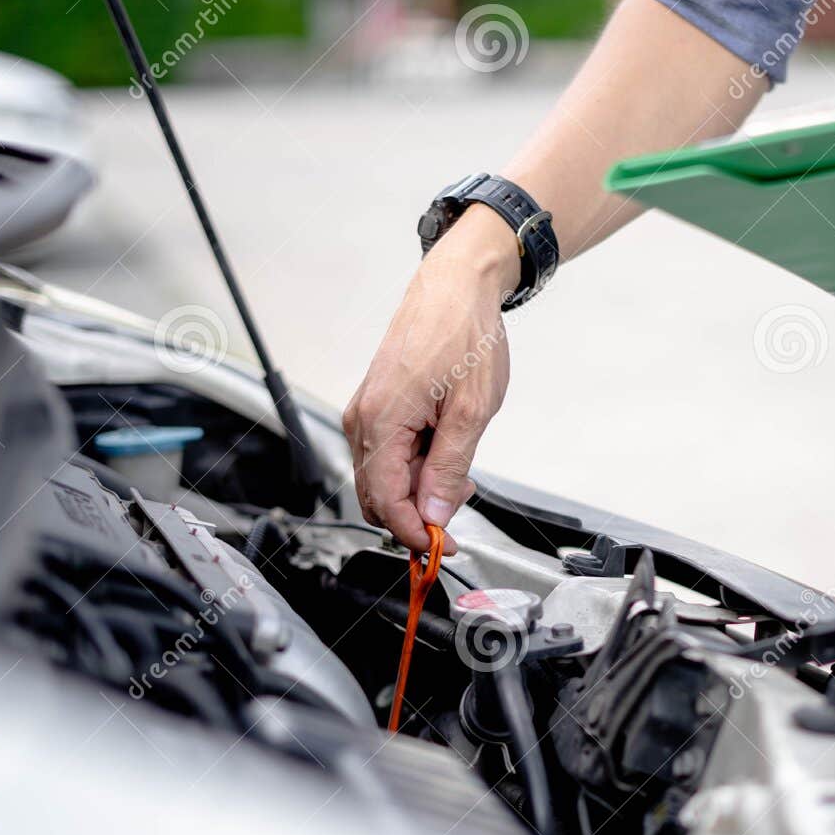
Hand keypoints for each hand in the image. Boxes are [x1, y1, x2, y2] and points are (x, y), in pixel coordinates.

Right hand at [342, 206, 519, 552]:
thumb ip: (449, 468)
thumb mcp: (471, 411)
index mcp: (381, 421)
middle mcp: (362, 419)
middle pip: (378, 496)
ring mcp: (366, 413)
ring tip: (460, 467)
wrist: (455, 289)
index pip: (385, 502)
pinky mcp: (375, 408)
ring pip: (383, 478)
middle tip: (462, 496)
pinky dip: (414, 467)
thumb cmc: (464, 336)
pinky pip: (387, 456)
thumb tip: (433, 515)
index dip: (415, 533)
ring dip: (419, 489)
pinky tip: (445, 451)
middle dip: (418, 511)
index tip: (444, 546)